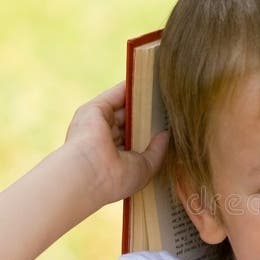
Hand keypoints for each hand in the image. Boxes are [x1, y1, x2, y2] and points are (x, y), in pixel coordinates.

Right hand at [64, 82, 168, 208]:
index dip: (149, 132)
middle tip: (170, 105)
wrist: (89, 174)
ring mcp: (98, 125)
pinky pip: (115, 95)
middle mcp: (104, 141)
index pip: (134, 141)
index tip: (167, 124)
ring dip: (141, 99)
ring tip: (164, 91)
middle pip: (130, 122)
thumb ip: (156, 150)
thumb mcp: (145, 167)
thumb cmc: (117, 178)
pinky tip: (147, 81)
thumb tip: (166, 135)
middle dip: (147, 115)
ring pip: (123, 107)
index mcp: (114, 158)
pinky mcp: (94, 110)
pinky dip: (129, 88)